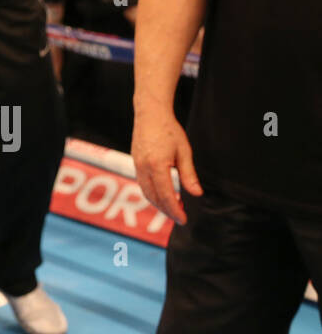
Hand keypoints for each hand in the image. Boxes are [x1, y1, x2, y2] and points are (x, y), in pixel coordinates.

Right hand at [131, 107, 201, 223]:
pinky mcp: (135, 162)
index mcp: (157, 165)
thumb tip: (196, 193)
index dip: (175, 209)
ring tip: (172, 209)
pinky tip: (162, 195)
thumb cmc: (169, 130)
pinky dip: (152, 194)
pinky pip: (142, 184)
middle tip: (179, 218)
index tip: (184, 219)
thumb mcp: (184, 152)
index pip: (166, 195)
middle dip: (166, 210)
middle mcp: (143, 167)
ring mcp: (137, 164)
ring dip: (158, 204)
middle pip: (153, 197)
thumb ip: (189, 174)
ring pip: (145, 192)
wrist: (150, 114)